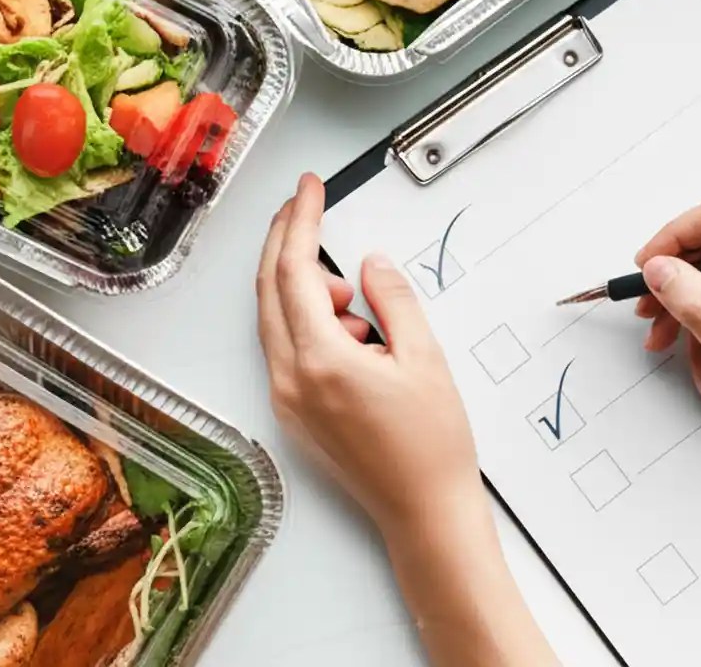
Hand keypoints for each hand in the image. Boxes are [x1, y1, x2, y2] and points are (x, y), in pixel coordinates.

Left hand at [256, 174, 482, 536]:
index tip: (309, 190)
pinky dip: (311, 322)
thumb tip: (371, 264)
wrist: (424, 511)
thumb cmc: (430, 450)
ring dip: (305, 289)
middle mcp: (291, 381)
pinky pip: (288, 346)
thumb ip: (393, 300)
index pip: (295, 271)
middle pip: (270, 289)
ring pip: (276, 318)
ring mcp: (287, 398)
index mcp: (320, 362)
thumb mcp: (425, 358)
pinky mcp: (296, 411)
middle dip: (287, 241)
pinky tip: (353, 333)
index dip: (300, 221)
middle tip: (307, 207)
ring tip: (359, 302)